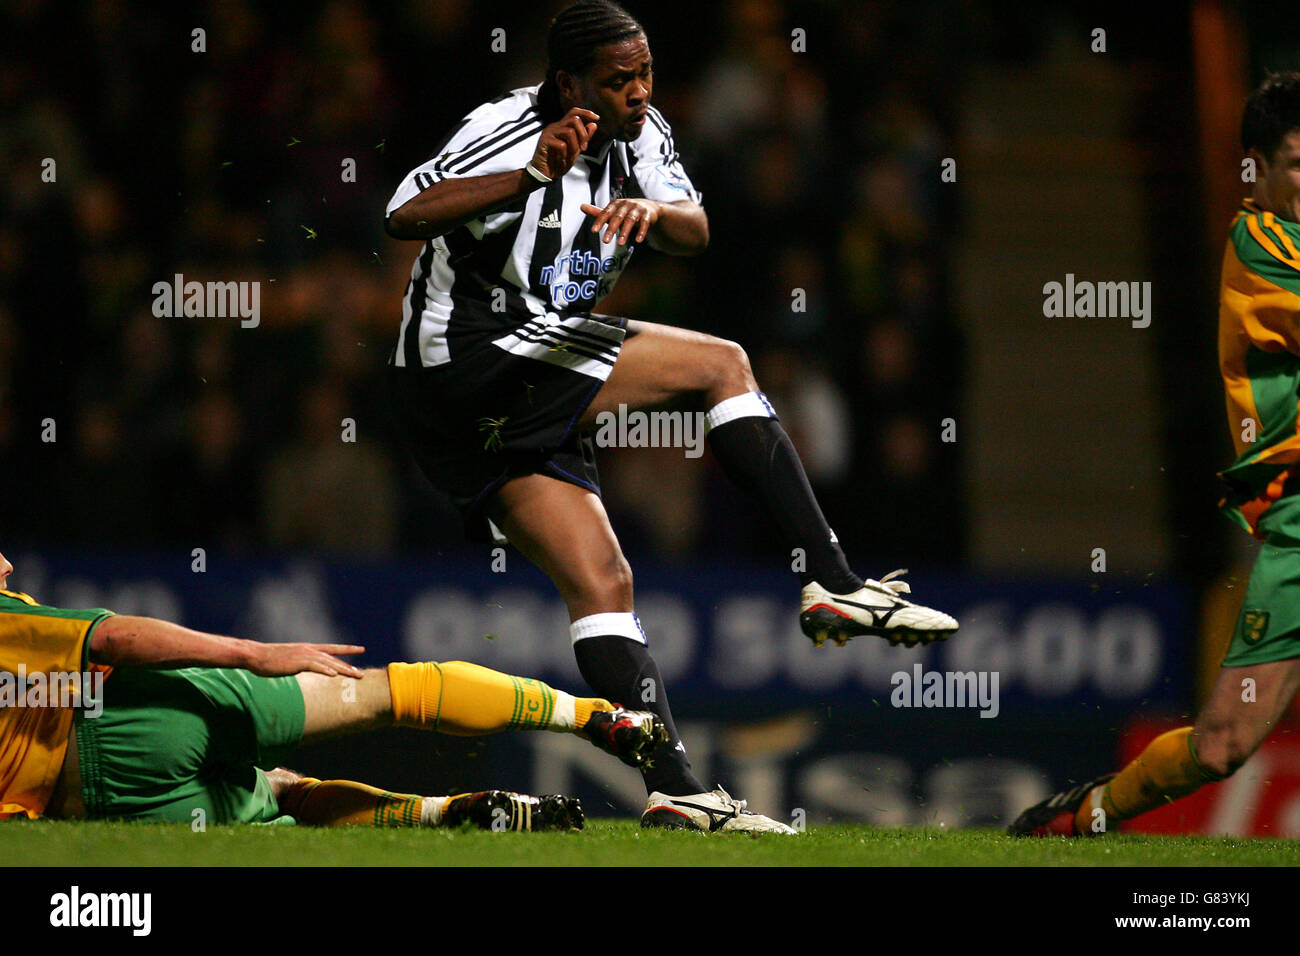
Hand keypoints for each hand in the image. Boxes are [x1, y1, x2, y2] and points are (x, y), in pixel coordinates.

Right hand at [243, 641, 365, 678]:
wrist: (256, 655)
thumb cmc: (270, 659)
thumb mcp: (290, 660)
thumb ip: (300, 662)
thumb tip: (305, 667)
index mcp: (308, 649)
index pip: (332, 648)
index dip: (347, 649)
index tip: (360, 649)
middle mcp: (309, 650)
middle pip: (334, 658)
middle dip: (349, 666)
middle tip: (362, 674)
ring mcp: (304, 655)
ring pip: (328, 662)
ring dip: (343, 669)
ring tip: (356, 675)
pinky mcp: (297, 662)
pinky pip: (314, 666)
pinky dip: (325, 670)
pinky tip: (334, 675)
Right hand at [530, 107, 598, 179]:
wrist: (545, 174)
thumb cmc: (558, 162)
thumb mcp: (576, 150)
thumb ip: (584, 138)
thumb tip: (593, 125)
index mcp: (563, 127)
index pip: (574, 112)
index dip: (586, 113)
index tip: (597, 118)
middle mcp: (556, 126)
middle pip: (575, 119)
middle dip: (583, 135)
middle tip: (583, 148)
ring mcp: (549, 132)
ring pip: (570, 132)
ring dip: (574, 147)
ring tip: (570, 156)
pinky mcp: (544, 140)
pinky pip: (561, 144)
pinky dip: (564, 155)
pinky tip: (561, 160)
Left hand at [581, 198, 659, 244]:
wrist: (648, 207)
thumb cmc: (626, 211)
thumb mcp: (612, 211)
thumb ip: (598, 212)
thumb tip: (581, 206)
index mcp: (615, 204)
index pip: (605, 213)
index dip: (599, 221)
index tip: (594, 231)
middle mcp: (626, 205)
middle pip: (617, 217)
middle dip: (611, 229)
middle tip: (605, 241)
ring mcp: (637, 209)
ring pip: (630, 220)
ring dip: (625, 232)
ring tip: (619, 243)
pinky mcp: (647, 215)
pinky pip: (644, 223)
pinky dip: (641, 232)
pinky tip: (638, 240)